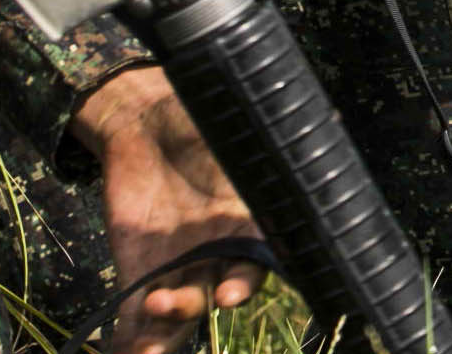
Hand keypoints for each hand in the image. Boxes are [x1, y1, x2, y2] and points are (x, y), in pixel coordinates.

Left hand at [70, 68, 263, 353]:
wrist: (145, 120)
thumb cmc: (201, 120)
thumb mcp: (238, 130)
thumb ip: (271, 141)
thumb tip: (333, 125)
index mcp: (251, 224)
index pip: (254, 263)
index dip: (245, 280)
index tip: (230, 293)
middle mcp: (219, 254)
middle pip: (211, 294)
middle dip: (191, 306)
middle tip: (166, 304)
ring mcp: (179, 266)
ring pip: (177, 313)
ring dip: (160, 336)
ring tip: (141, 352)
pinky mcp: (139, 270)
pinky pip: (135, 313)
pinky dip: (128, 338)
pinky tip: (119, 353)